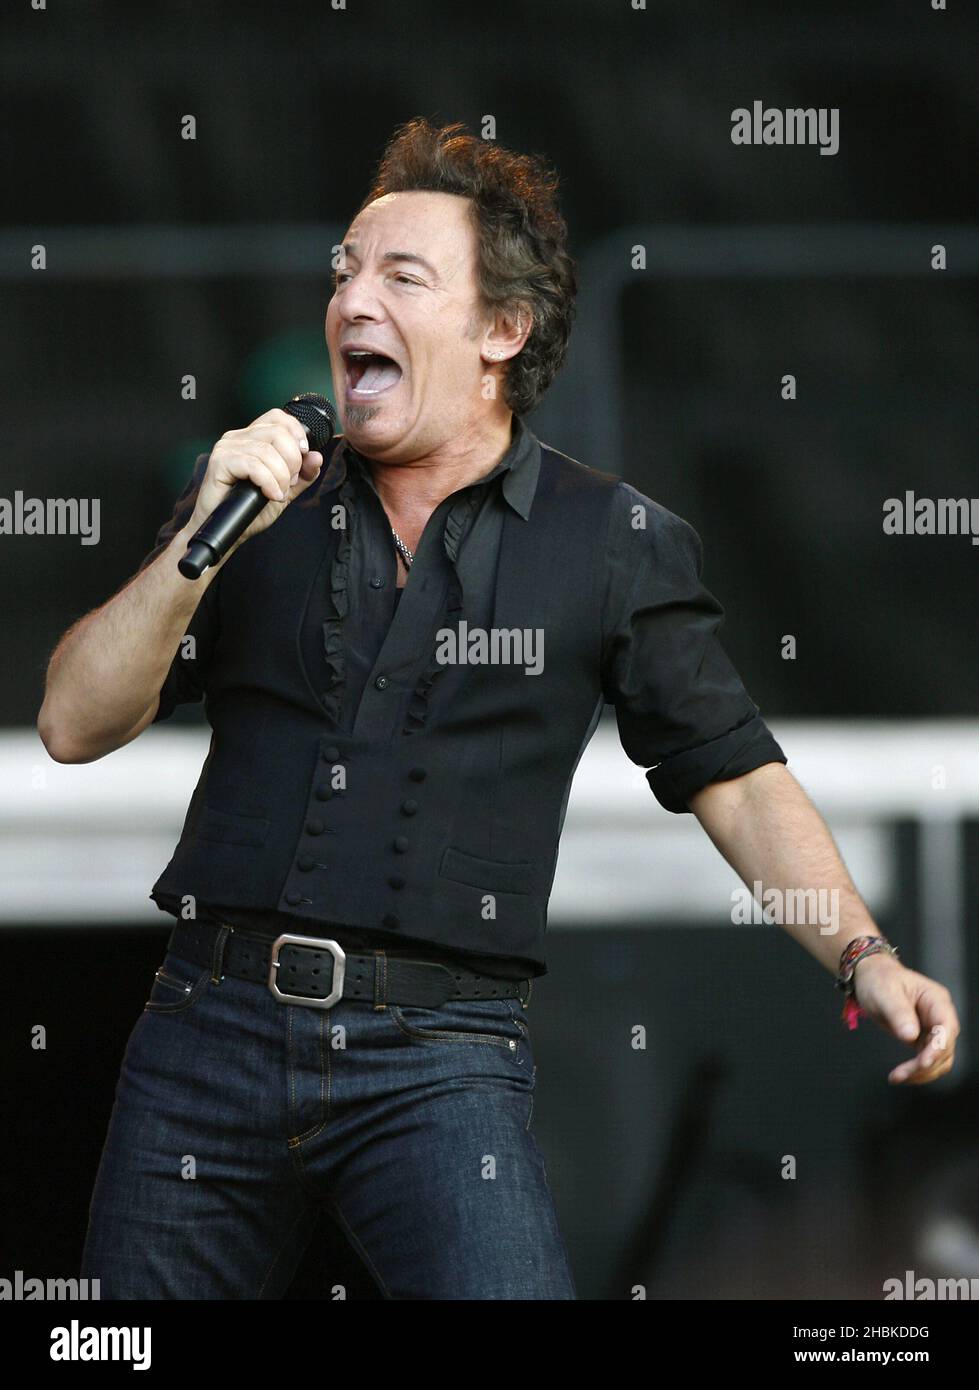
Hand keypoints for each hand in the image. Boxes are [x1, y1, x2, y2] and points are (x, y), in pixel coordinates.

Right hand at [187, 407, 323, 548]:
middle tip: (289, 483)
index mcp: (252, 438)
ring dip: (281, 476)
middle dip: (292, 461)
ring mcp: (227, 448)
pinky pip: (254, 465)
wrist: (230, 532)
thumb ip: (303, 475)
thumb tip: (317, 457)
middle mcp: (238, 438)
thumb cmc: (250, 510)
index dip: (297, 433)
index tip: (304, 455)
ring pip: (267, 451)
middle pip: (278, 432)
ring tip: (278, 493)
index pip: (278, 418)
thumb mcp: (285, 490)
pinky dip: (269, 482)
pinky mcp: (220, 462)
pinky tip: (271, 494)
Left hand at [852, 954, 959, 1084]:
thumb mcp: (885, 992)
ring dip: (922, 1072)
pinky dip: (916, 1070)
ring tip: (898, 1077)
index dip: (938, 1047)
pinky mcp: (924, 1039)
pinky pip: (928, 1060)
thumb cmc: (879, 979)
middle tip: (901, 1074)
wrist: (871, 978)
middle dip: (926, 1065)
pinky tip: (901, 1075)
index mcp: (936, 1000)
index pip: (947, 1027)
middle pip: (945, 1048)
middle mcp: (940, 1015)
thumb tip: (911, 1035)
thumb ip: (898, 1012)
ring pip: (939, 1059)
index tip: (923, 1062)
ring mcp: (933, 1029)